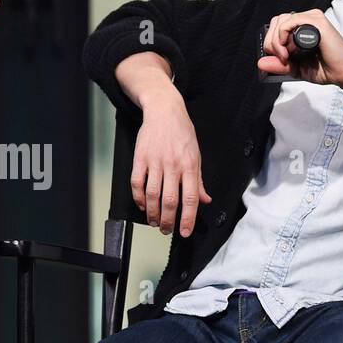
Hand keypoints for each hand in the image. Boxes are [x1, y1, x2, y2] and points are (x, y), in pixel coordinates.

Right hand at [132, 88, 212, 237]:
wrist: (164, 110)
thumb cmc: (182, 132)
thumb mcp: (197, 155)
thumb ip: (198, 180)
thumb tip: (205, 200)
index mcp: (189, 165)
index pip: (190, 198)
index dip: (187, 218)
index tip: (185, 232)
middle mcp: (172, 165)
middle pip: (169, 200)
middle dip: (167, 220)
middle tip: (166, 230)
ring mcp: (154, 162)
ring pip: (152, 195)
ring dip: (152, 213)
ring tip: (154, 222)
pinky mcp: (140, 158)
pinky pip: (137, 183)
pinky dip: (139, 198)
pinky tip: (143, 205)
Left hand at [256, 9, 342, 90]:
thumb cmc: (326, 69)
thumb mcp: (296, 68)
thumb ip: (279, 65)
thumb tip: (260, 63)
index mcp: (303, 27)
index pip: (278, 25)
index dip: (271, 41)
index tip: (279, 59)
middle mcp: (308, 19)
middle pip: (276, 21)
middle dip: (271, 42)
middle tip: (281, 58)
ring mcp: (313, 18)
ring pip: (280, 21)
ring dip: (276, 41)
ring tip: (286, 57)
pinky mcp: (317, 22)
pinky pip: (289, 23)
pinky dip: (282, 38)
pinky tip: (287, 52)